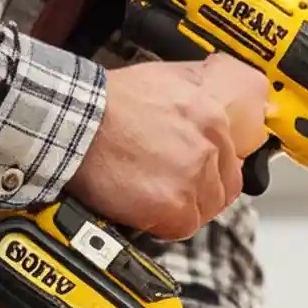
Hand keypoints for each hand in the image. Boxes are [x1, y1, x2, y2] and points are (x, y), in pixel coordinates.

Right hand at [67, 53, 268, 239]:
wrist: (75, 121)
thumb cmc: (108, 101)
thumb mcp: (166, 79)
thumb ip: (197, 94)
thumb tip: (218, 91)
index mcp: (212, 117)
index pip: (232, 158)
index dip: (212, 170)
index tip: (197, 174)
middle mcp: (209, 147)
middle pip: (223, 187)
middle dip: (201, 192)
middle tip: (172, 189)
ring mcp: (193, 177)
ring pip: (205, 209)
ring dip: (182, 208)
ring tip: (152, 196)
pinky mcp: (173, 205)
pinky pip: (182, 227)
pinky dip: (163, 224)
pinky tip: (144, 208)